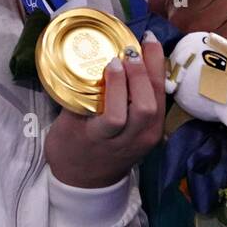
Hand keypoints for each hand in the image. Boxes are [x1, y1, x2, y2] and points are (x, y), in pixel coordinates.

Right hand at [45, 33, 166, 188]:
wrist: (86, 182)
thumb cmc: (70, 149)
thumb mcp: (65, 126)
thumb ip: (80, 100)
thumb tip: (91, 62)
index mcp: (102, 141)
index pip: (116, 116)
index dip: (117, 86)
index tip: (112, 62)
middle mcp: (130, 141)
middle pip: (146, 107)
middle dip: (141, 74)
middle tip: (131, 48)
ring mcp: (147, 139)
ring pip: (159, 102)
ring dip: (155, 71)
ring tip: (147, 45)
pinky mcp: (156, 133)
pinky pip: (161, 101)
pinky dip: (157, 79)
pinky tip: (152, 59)